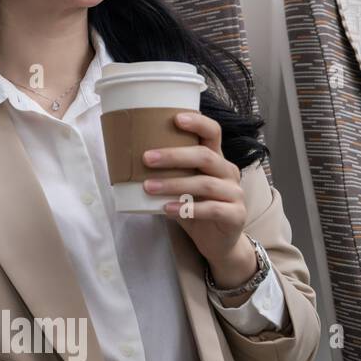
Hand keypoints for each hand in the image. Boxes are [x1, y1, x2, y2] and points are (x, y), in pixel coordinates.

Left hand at [142, 111, 247, 269]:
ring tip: (148, 187)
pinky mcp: (236, 215)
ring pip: (205, 183)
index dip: (198, 123)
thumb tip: (125, 161)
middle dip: (174, 156)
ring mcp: (235, 193)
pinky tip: (166, 209)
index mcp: (215, 159)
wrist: (218, 241)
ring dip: (173, 184)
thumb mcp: (180, 187)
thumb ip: (165, 173)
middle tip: (146, 158)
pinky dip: (187, 209)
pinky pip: (212, 209)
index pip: (213, 133)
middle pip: (205, 156)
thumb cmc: (194, 208)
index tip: (175, 118)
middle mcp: (228, 172)